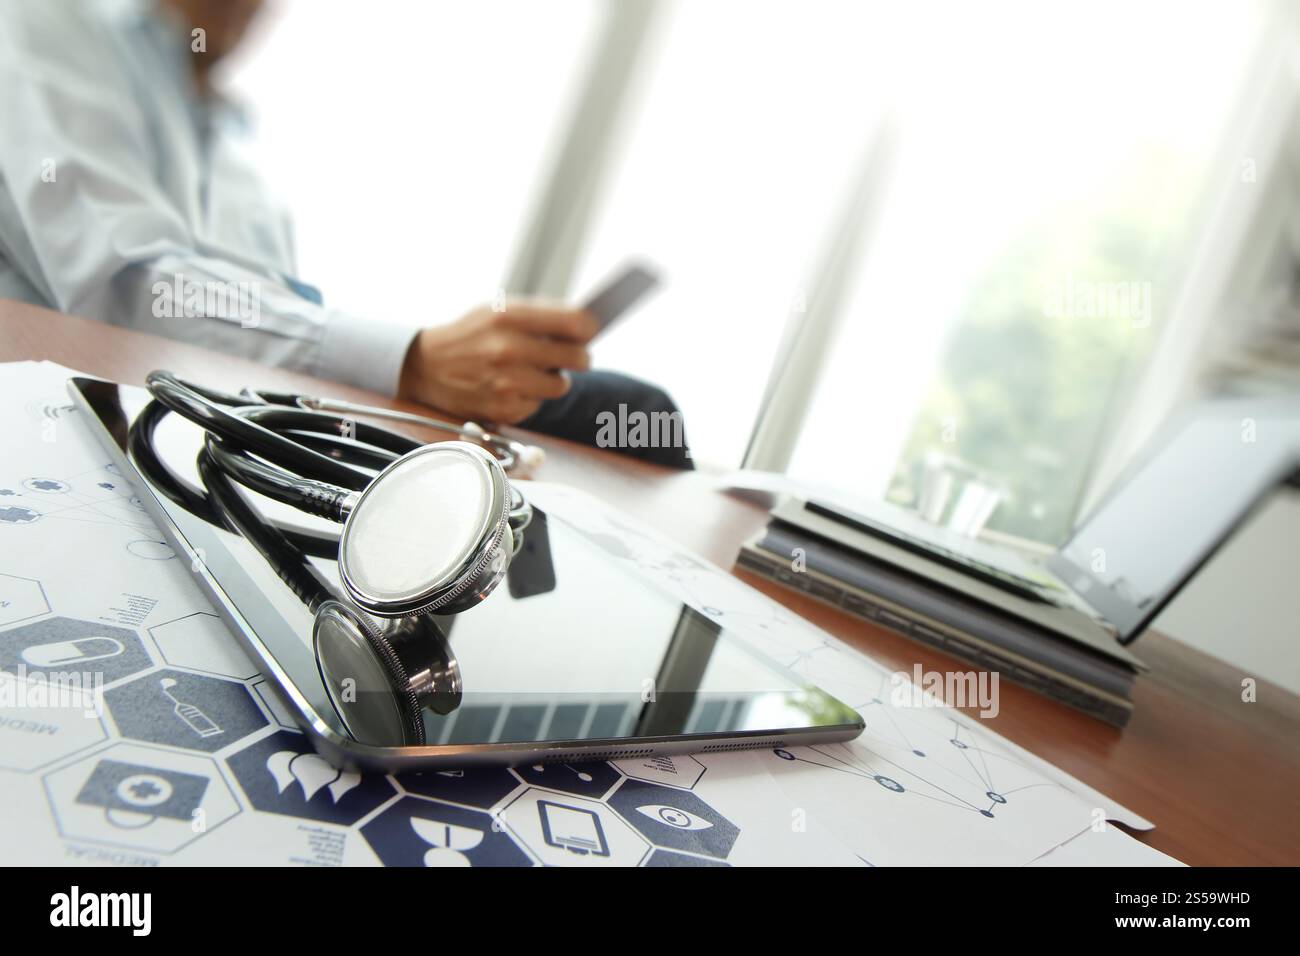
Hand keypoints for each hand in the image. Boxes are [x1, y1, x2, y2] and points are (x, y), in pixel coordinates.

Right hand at [398, 302, 596, 423]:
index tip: (590, 330)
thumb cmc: (469, 335)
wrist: (425, 367)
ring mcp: (507, 383)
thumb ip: (539, 315)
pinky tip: (511, 387)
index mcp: (510, 317)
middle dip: (578, 356)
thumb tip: (585, 325)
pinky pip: (539, 404)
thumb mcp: (497, 310)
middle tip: (572, 355)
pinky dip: (531, 397)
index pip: (576, 322)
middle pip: (578, 357)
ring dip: (553, 379)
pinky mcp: (504, 409)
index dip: (589, 327)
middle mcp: (509, 350)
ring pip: (562, 385)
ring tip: (531, 371)